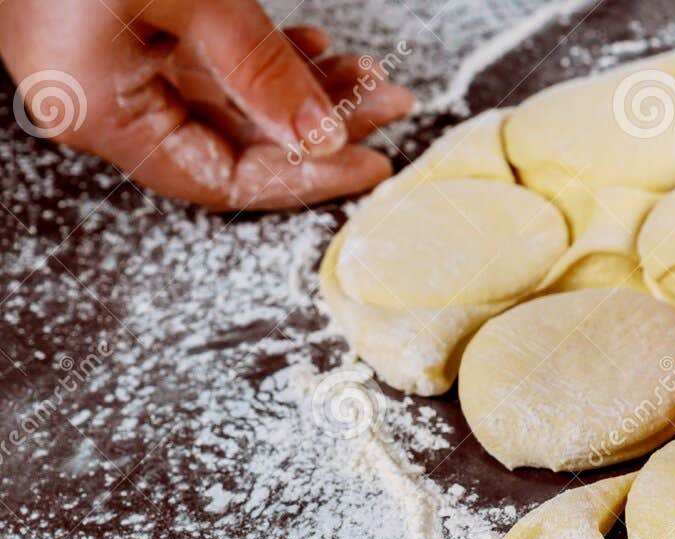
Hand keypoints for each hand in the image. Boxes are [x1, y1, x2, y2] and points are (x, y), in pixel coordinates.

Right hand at [0, 0, 414, 210]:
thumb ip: (260, 70)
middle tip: (386, 105)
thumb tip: (321, 136)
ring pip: (223, 101)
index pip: (221, 179)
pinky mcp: (114, 28)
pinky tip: (310, 45)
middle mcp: (93, 100)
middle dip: (318, 124)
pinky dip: (258, 59)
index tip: (371, 162)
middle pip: (230, 142)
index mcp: (95, 111)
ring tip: (362, 71)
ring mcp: (101, 64)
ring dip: (298, 87)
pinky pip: (199, 65)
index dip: (305, 177)